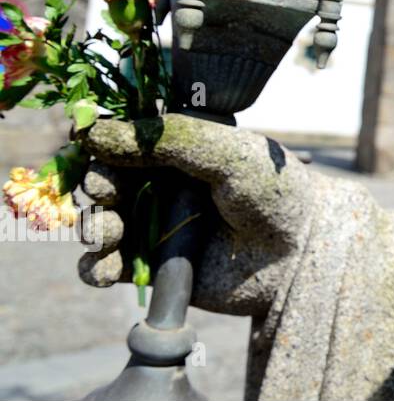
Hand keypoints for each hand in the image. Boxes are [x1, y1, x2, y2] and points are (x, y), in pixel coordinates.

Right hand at [77, 114, 316, 316]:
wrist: (302, 255)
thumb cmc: (275, 194)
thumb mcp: (228, 154)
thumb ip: (169, 139)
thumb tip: (94, 130)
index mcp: (178, 150)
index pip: (125, 138)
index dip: (101, 139)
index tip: (85, 140)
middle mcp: (161, 185)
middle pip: (104, 180)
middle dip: (97, 184)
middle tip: (106, 189)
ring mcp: (155, 227)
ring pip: (99, 224)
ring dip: (93, 226)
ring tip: (109, 231)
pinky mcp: (153, 268)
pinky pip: (106, 269)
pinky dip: (96, 269)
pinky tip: (106, 267)